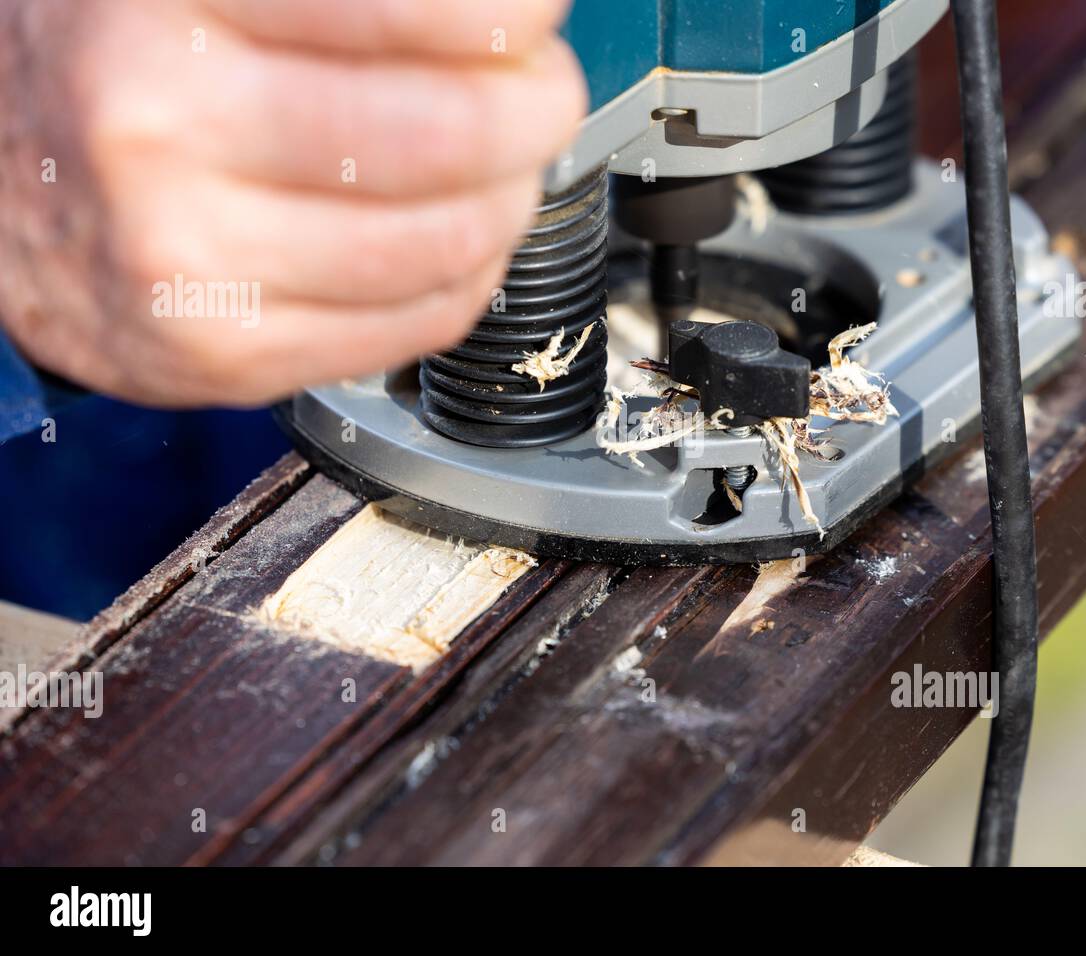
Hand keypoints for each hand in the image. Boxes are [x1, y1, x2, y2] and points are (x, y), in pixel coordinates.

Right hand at [0, 0, 584, 405]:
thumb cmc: (107, 65)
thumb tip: (497, 14)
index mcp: (162, 1)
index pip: (407, 6)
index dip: (507, 15)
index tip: (529, 17)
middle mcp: (163, 127)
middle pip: (452, 131)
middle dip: (535, 108)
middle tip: (537, 91)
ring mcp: (190, 261)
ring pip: (451, 241)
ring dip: (512, 198)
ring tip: (499, 166)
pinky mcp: (223, 355)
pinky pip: (419, 324)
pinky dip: (469, 275)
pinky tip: (451, 237)